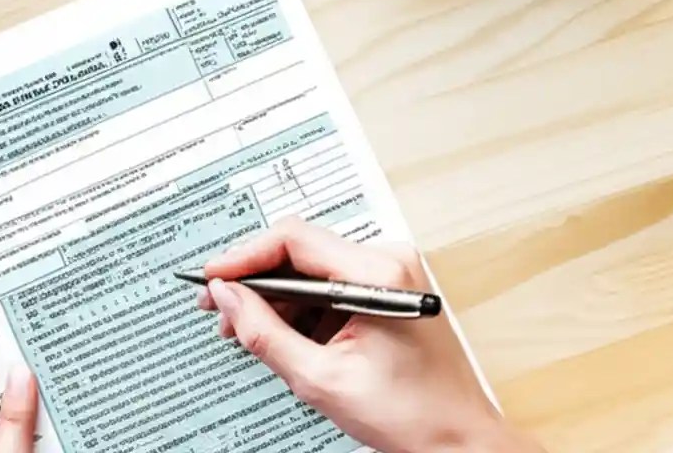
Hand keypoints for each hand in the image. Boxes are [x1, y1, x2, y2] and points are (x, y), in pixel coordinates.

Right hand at [197, 217, 544, 452]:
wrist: (458, 440)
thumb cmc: (412, 414)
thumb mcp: (320, 378)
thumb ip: (264, 333)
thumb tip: (228, 297)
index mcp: (379, 274)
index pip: (293, 240)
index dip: (244, 256)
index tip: (213, 276)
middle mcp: (388, 262)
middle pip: (299, 251)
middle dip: (254, 281)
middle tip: (219, 306)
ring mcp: (390, 274)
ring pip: (310, 270)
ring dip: (274, 296)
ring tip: (244, 328)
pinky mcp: (386, 290)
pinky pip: (329, 285)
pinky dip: (300, 307)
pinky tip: (279, 333)